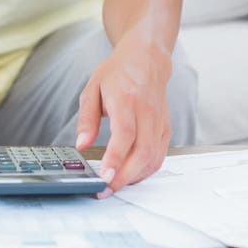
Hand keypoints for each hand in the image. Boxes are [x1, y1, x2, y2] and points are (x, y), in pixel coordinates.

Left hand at [75, 26, 172, 195]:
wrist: (146, 58)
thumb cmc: (119, 72)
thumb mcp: (93, 88)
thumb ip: (86, 118)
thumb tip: (82, 144)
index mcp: (127, 99)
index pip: (125, 134)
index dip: (116, 158)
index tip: (105, 176)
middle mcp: (146, 112)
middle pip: (142, 152)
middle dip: (124, 176)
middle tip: (106, 189)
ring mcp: (159, 121)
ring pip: (153, 158)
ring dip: (135, 177)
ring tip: (115, 185)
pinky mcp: (165, 128)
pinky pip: (159, 155)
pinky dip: (146, 170)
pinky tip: (131, 175)